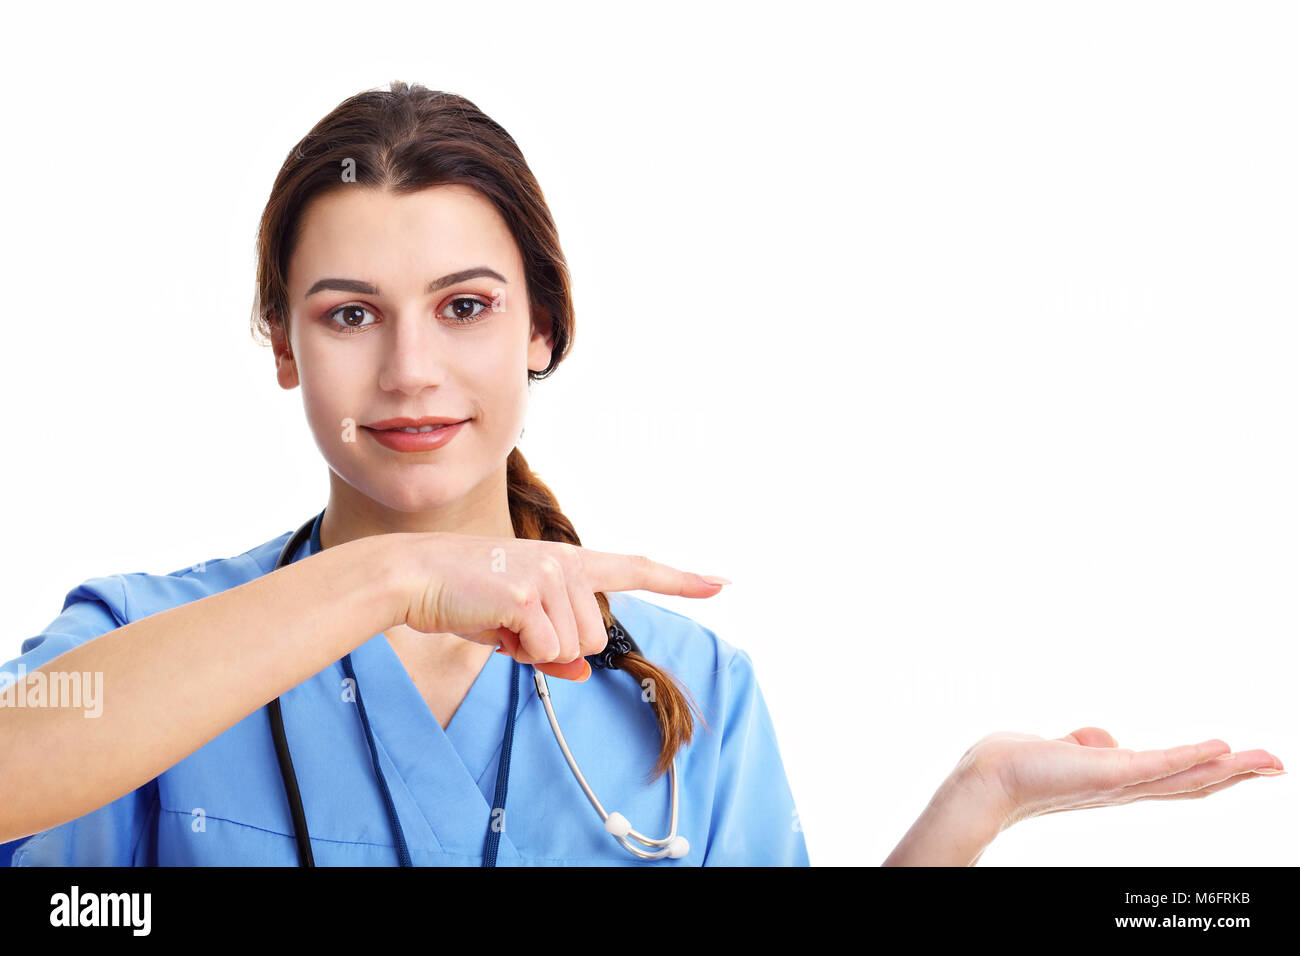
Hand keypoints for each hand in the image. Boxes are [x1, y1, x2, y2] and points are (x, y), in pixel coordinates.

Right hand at [393, 531, 728, 681]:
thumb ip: (555, 646)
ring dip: (534, 650)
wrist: (415, 576)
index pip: (636, 569)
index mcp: (569, 562)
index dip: (681, 580)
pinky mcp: (528, 596)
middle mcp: (567, 563)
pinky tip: (491, 623)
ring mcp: (549, 576)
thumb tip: (581, 671)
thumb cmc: (466, 597)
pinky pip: (544, 653)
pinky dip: (517, 652)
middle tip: (511, 624)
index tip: (722, 583)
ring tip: (498, 620)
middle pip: (594, 638)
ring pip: (573, 649)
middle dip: (554, 647)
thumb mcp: (518, 624)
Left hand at [962, 726, 1285, 831]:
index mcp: (1117, 781)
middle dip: (1237, 775)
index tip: (1243, 760)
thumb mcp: (1061, 749)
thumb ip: (1085, 742)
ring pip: (1186, 777)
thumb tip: (1101, 737)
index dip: (1210, 772)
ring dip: (1231, 768)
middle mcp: (1125, 788)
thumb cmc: (1017, 764)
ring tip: (1269, 760)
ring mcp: (1120, 783)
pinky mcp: (1109, 773)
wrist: (988, 777)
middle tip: (1277, 764)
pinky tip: (1222, 747)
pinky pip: (1159, 764)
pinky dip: (1192, 756)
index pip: (1174, 779)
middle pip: (1192, 783)